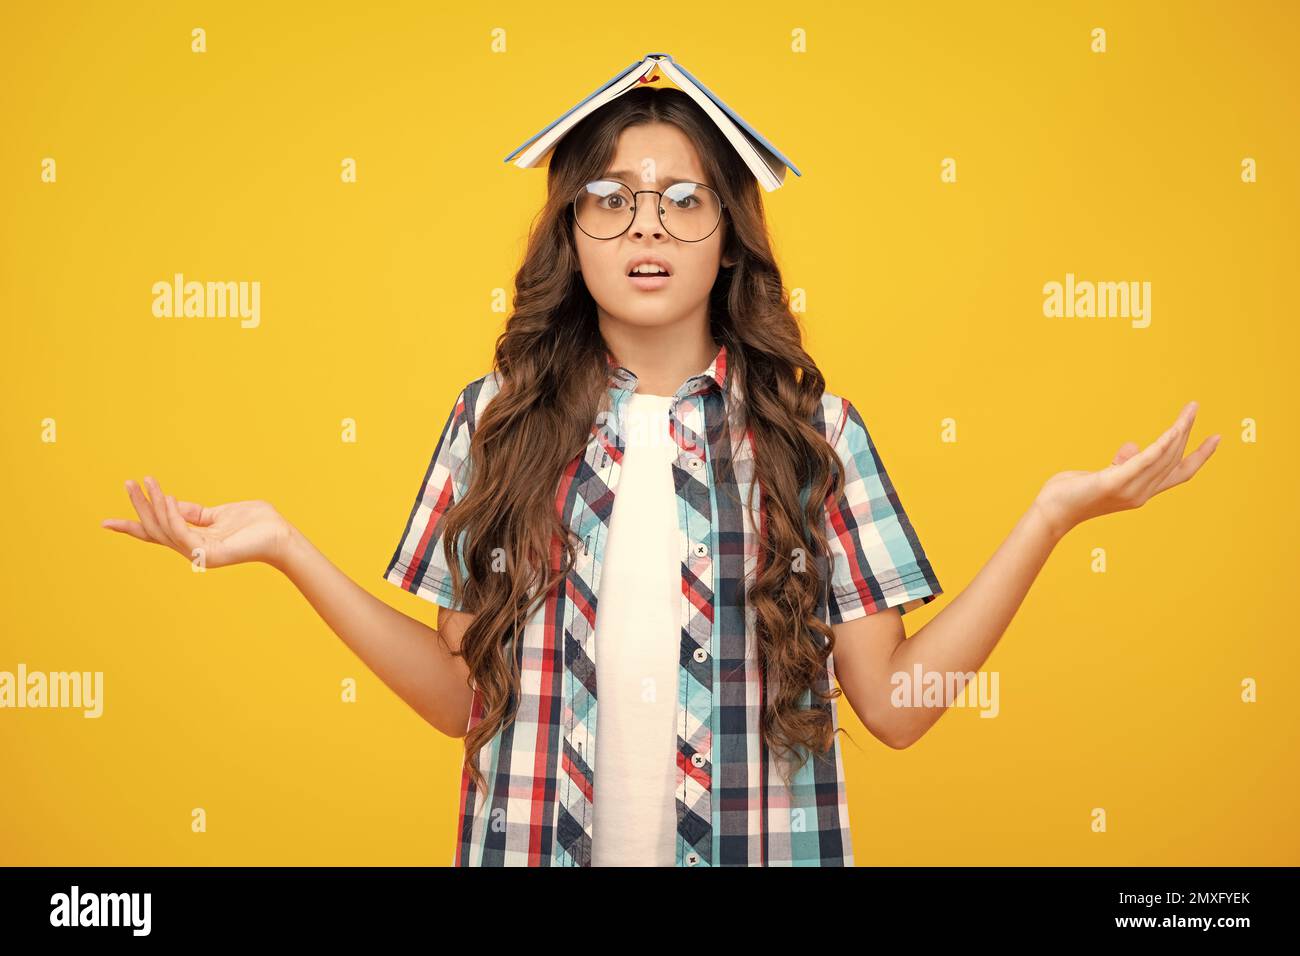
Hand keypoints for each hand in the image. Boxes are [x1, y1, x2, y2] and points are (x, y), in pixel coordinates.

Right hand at [101, 476, 290, 569]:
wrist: (281, 535)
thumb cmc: (256, 523)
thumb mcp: (219, 513)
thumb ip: (195, 512)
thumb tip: (170, 502)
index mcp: (193, 540)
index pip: (156, 534)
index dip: (131, 527)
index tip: (105, 522)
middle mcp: (192, 549)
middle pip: (154, 530)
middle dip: (139, 507)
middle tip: (128, 483)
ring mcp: (199, 554)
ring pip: (164, 529)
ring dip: (152, 505)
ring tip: (146, 482)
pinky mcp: (208, 553)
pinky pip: (181, 531)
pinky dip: (170, 513)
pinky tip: (166, 496)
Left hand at [1033, 401, 1220, 538]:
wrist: (1051, 512)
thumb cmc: (1073, 493)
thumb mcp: (1103, 474)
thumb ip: (1121, 463)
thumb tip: (1133, 447)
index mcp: (1141, 490)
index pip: (1178, 473)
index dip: (1199, 456)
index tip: (1216, 437)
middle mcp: (1141, 492)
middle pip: (1173, 459)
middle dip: (1187, 432)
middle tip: (1194, 407)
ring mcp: (1129, 489)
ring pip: (1163, 457)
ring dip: (1178, 432)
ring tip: (1188, 411)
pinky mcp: (1113, 483)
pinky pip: (1143, 462)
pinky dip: (1159, 447)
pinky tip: (1171, 432)